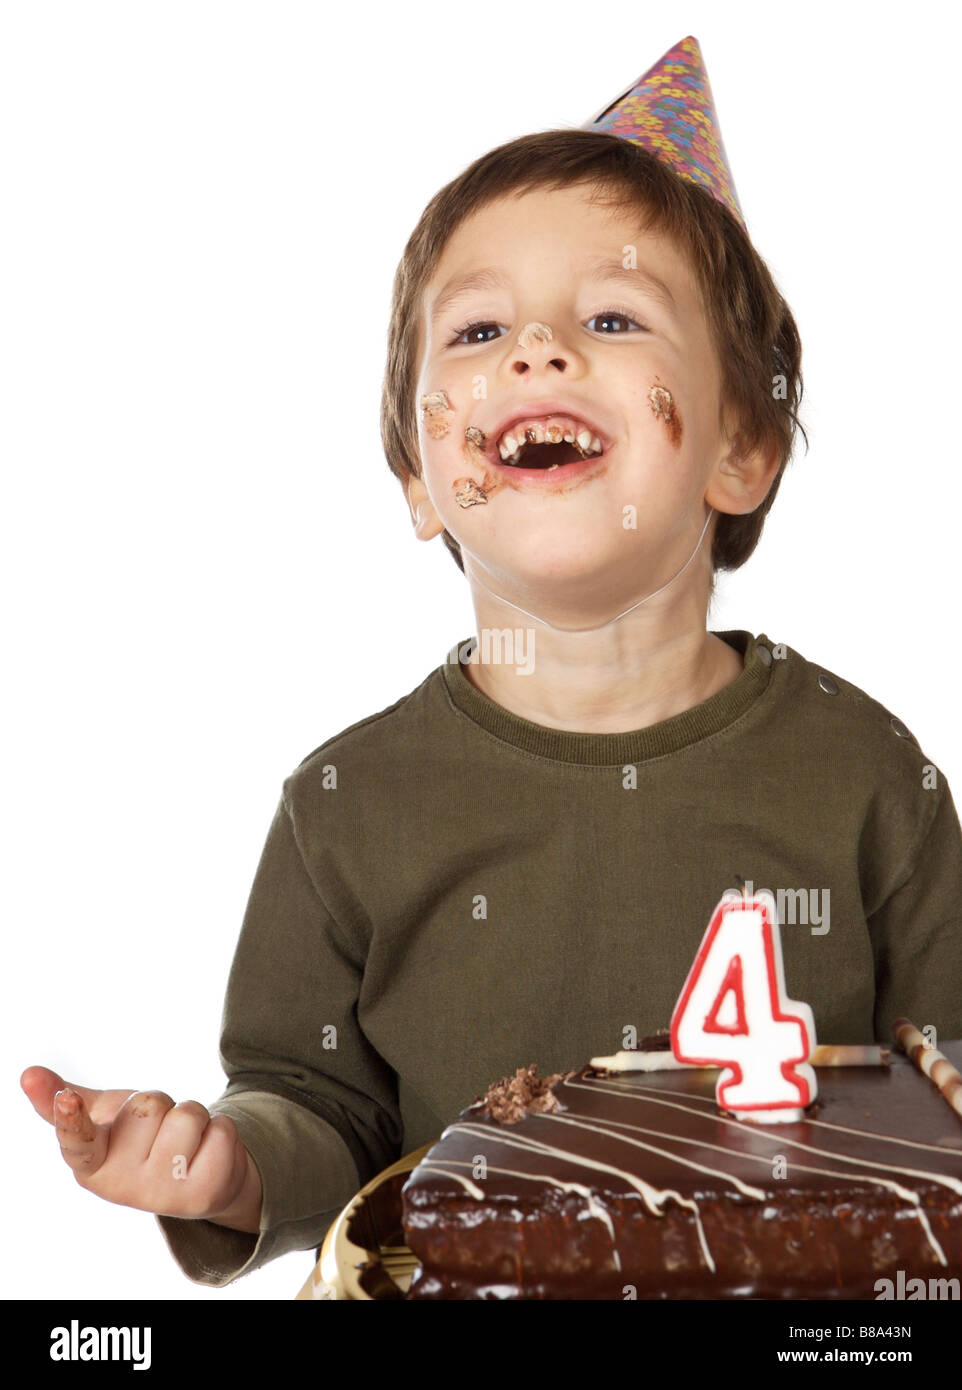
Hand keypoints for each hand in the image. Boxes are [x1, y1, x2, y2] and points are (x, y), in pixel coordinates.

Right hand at [21, 1065, 254, 1221]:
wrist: (197, 1175)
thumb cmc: (140, 1141)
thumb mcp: (105, 1120)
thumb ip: (67, 1100)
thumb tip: (27, 1072)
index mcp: (91, 1166)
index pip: (77, 1141)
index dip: (71, 1119)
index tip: (66, 1099)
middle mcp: (121, 1186)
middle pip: (149, 1105)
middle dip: (162, 1105)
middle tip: (159, 1130)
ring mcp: (163, 1195)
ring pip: (187, 1114)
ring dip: (194, 1115)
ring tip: (184, 1141)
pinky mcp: (204, 1194)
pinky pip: (222, 1130)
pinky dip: (220, 1129)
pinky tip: (208, 1153)